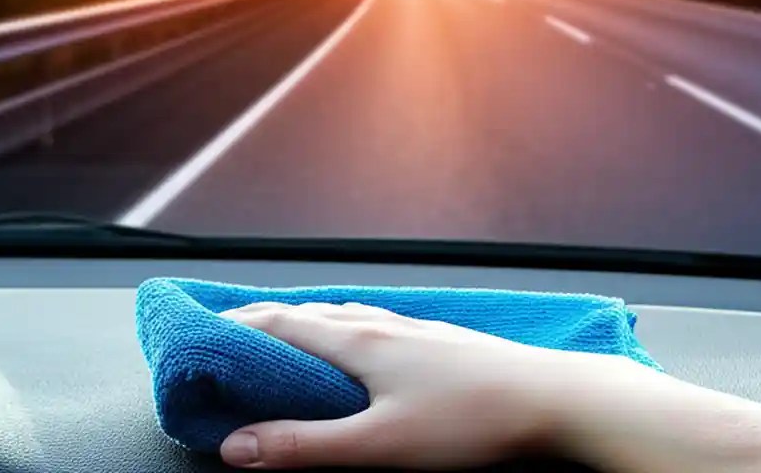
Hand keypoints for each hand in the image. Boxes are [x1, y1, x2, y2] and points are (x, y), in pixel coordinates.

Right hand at [215, 301, 634, 468]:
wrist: (554, 398)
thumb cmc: (472, 420)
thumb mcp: (379, 444)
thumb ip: (306, 446)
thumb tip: (237, 447)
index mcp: (361, 342)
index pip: (284, 323)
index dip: (240, 325)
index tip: (205, 328)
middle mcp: (386, 325)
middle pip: (312, 313)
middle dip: (269, 320)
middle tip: (235, 330)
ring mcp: (419, 330)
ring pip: (348, 315)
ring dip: (310, 321)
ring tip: (290, 331)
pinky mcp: (444, 342)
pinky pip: (379, 324)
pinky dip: (349, 329)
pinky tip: (365, 342)